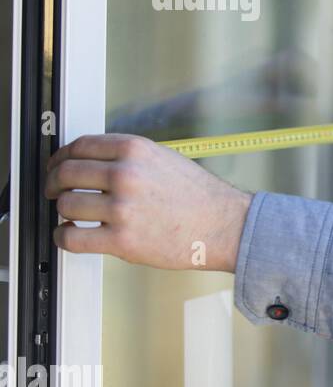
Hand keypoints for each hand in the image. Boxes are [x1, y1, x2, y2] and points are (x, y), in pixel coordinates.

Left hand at [45, 134, 252, 271]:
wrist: (225, 225)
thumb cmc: (200, 197)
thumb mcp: (165, 160)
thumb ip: (128, 158)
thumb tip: (91, 163)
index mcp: (135, 151)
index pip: (80, 146)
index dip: (60, 156)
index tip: (57, 165)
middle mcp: (126, 175)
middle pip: (66, 173)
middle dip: (54, 182)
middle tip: (55, 190)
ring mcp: (122, 208)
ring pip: (66, 204)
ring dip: (63, 210)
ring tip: (71, 215)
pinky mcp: (121, 240)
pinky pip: (72, 237)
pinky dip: (62, 236)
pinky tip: (69, 233)